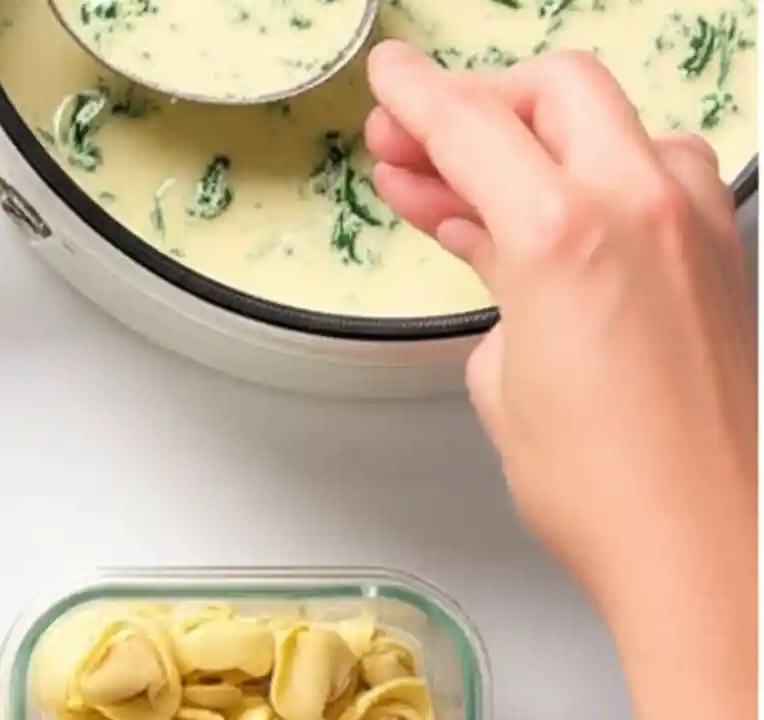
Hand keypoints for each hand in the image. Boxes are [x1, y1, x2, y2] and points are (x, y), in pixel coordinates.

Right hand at [363, 40, 755, 719]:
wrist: (709, 554)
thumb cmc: (603, 490)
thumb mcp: (502, 376)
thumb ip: (497, 283)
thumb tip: (497, 247)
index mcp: (567, 232)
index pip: (472, 126)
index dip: (415, 95)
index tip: (389, 73)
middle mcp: (643, 208)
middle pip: (555, 91)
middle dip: (478, 102)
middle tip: (412, 138)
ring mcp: (695, 228)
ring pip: (607, 127)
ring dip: (532, 141)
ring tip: (457, 186)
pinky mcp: (721, 260)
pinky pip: (645, 181)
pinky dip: (584, 181)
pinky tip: (533, 216)